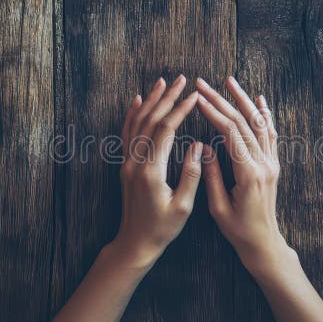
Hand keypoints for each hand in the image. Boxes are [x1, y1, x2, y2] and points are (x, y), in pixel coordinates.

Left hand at [112, 75, 202, 268]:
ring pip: (137, 123)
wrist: (135, 242)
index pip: (166, 131)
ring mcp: (127, 163)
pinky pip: (127, 134)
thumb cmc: (162, 229)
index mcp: (150, 171)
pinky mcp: (125, 165)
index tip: (194, 96)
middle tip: (181, 79)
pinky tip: (139, 101)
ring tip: (163, 82)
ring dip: (151, 101)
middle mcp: (135, 163)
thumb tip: (197, 145)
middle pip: (150, 121)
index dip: (180, 111)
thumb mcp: (183, 206)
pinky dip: (133, 114)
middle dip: (167, 98)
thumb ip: (191, 174)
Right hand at [195, 76, 292, 272]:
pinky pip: (270, 134)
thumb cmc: (237, 230)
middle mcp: (264, 164)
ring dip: (244, 100)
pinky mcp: (273, 165)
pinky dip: (265, 114)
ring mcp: (271, 163)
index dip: (213, 112)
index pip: (230, 133)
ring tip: (229, 81)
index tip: (198, 98)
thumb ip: (211, 176)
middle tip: (204, 83)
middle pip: (243, 123)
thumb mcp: (217, 207)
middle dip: (222, 100)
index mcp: (248, 174)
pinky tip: (259, 100)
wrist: (264, 243)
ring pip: (259, 123)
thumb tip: (204, 147)